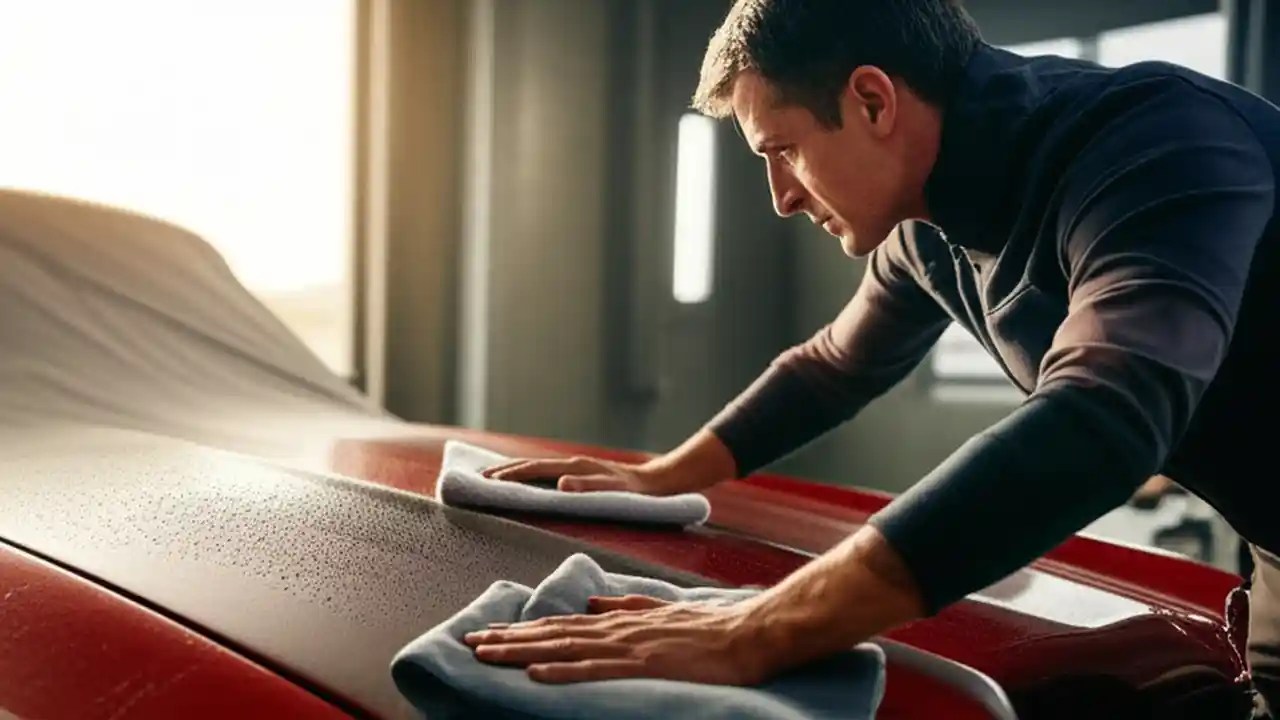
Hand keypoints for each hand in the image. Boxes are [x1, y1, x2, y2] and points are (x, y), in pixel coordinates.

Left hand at [463, 595, 773, 684]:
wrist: (746, 632)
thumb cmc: (709, 628)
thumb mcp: (660, 611)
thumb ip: (625, 606)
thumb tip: (591, 602)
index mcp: (618, 620)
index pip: (561, 625)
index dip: (523, 629)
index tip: (491, 633)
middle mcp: (614, 629)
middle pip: (552, 634)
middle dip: (509, 639)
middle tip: (471, 644)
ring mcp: (627, 646)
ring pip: (563, 649)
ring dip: (522, 652)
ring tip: (488, 655)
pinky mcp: (642, 663)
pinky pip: (595, 669)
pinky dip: (562, 672)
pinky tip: (536, 674)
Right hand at [481, 456, 691, 494]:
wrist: (656, 482)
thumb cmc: (635, 492)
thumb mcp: (614, 491)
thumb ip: (588, 487)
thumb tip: (561, 483)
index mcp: (574, 468)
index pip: (533, 470)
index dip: (509, 475)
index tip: (486, 480)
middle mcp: (572, 464)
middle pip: (530, 465)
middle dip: (504, 470)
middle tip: (478, 477)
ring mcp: (576, 468)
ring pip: (537, 468)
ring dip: (515, 472)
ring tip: (493, 477)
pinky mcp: (581, 474)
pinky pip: (548, 474)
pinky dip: (530, 476)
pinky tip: (527, 482)